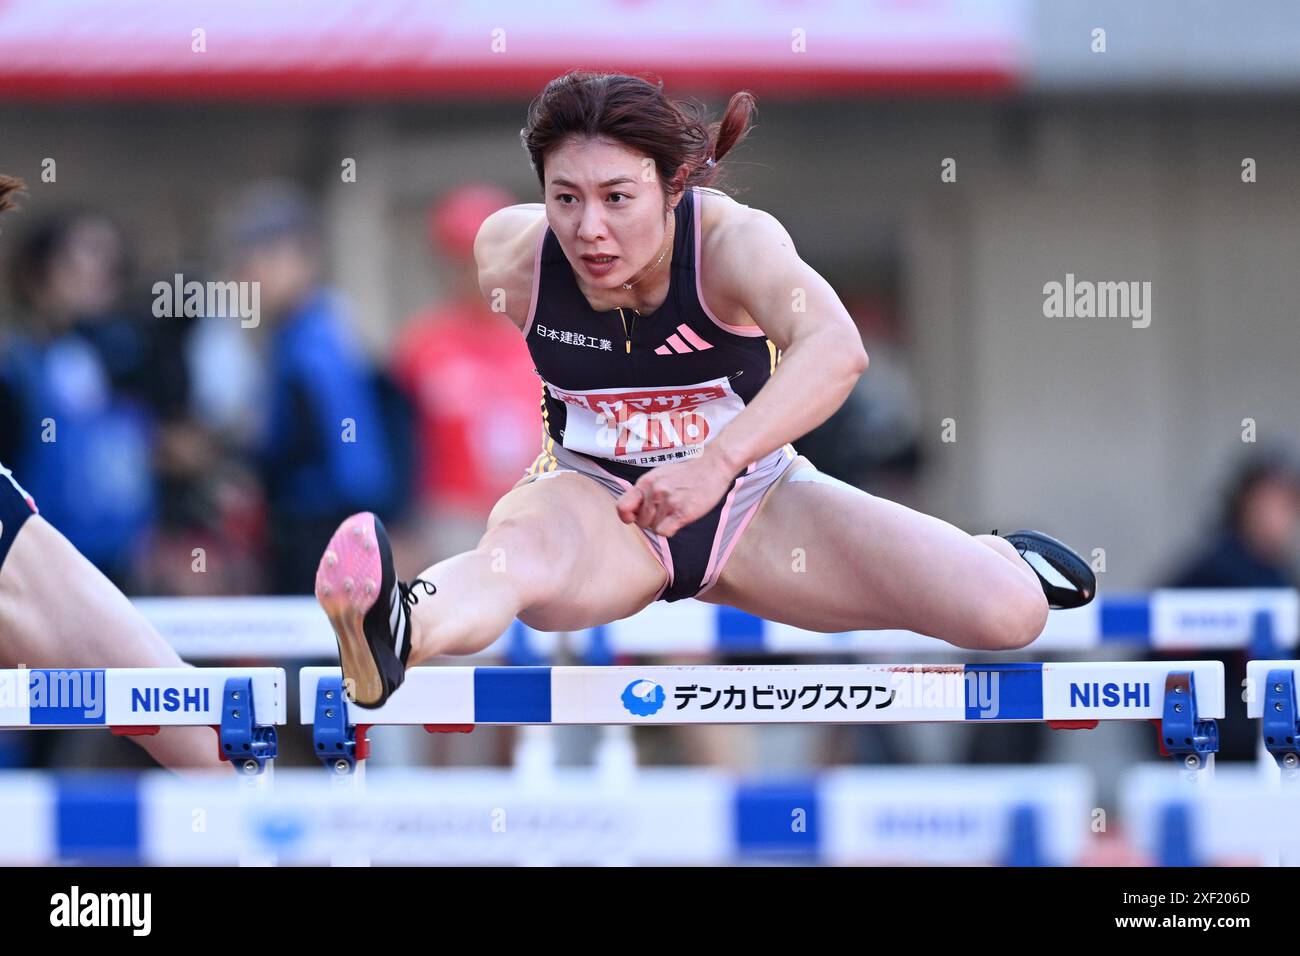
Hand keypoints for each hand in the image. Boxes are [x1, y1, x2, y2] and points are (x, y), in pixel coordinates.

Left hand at [616, 453, 734, 536]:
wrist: (713, 465)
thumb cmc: (687, 473)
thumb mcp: (660, 475)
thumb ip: (645, 491)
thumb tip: (633, 513)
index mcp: (645, 482)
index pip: (622, 506)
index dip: (627, 516)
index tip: (635, 518)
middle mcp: (654, 491)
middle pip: (641, 522)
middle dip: (652, 521)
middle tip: (667, 511)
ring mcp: (667, 501)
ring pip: (653, 528)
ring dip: (664, 524)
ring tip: (677, 510)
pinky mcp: (682, 512)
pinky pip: (664, 532)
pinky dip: (671, 529)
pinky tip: (680, 519)